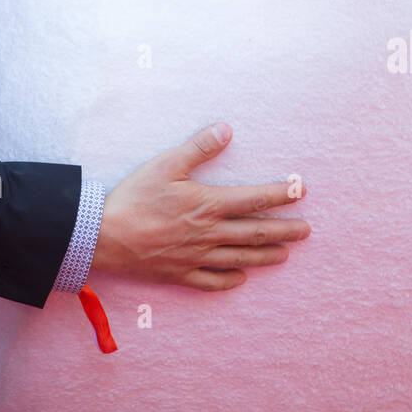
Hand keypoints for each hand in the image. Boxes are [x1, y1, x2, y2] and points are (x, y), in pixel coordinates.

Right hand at [91, 123, 308, 289]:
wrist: (105, 235)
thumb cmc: (135, 196)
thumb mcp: (167, 163)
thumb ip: (199, 147)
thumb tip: (226, 129)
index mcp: (207, 204)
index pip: (253, 199)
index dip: (280, 195)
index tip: (301, 192)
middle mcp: (208, 233)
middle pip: (254, 233)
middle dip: (284, 230)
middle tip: (306, 231)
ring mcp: (196, 257)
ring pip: (239, 259)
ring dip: (265, 256)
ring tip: (284, 254)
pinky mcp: (180, 274)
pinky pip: (211, 281)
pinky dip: (230, 280)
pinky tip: (241, 278)